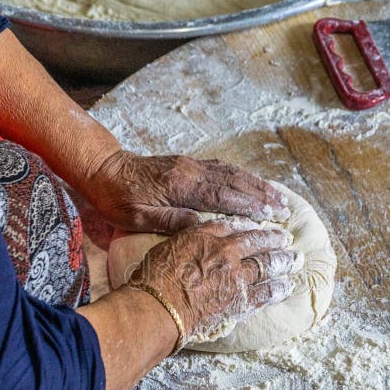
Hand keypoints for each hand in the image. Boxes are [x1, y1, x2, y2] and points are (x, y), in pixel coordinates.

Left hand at [89, 151, 290, 232]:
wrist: (103, 169)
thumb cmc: (117, 198)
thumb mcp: (137, 217)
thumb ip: (170, 221)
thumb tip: (202, 226)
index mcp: (180, 186)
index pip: (223, 195)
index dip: (249, 204)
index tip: (271, 213)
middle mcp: (191, 171)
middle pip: (234, 181)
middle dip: (262, 194)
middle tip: (285, 206)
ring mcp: (191, 165)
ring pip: (231, 172)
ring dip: (256, 184)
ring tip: (278, 195)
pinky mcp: (188, 163)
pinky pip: (222, 168)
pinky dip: (242, 175)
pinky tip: (253, 182)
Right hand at [128, 218, 303, 340]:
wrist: (158, 305)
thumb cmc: (154, 276)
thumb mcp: (168, 245)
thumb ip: (189, 237)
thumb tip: (200, 234)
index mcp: (207, 236)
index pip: (234, 226)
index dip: (250, 224)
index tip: (260, 224)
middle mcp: (226, 252)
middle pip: (258, 242)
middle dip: (276, 239)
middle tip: (288, 238)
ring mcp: (235, 277)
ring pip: (268, 265)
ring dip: (285, 262)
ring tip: (297, 260)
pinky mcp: (239, 301)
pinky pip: (265, 294)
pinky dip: (278, 289)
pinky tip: (288, 286)